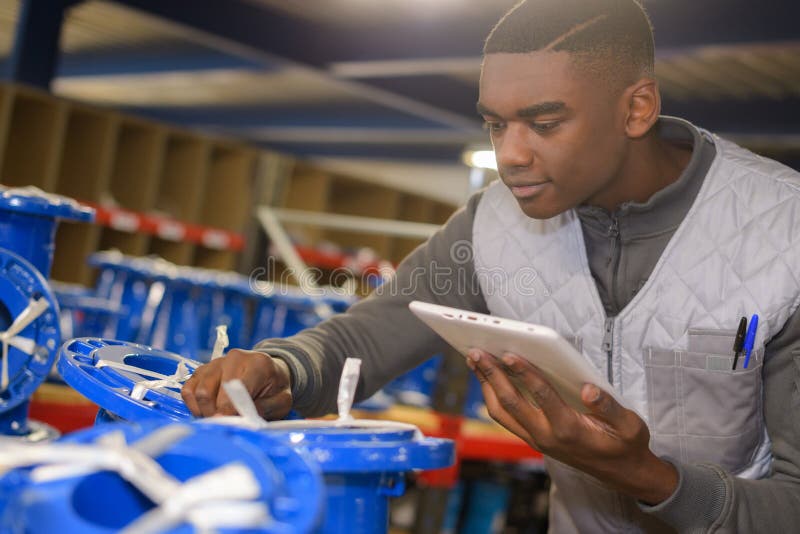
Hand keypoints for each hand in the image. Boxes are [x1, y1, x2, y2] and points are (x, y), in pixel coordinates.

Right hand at [181, 349, 292, 419]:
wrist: (269, 373)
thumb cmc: (275, 388)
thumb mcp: (282, 401)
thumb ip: (265, 409)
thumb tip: (242, 419)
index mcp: (256, 364)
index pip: (234, 388)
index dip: (228, 411)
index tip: (227, 425)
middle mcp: (233, 358)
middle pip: (208, 391)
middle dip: (214, 414)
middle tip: (224, 425)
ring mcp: (215, 363)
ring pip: (197, 392)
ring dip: (204, 412)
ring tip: (219, 418)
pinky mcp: (202, 371)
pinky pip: (188, 391)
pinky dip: (194, 406)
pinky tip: (208, 411)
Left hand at [468, 349, 677, 504]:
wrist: (622, 474)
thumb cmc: (625, 444)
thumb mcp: (630, 425)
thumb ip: (609, 406)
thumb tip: (589, 389)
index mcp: (569, 428)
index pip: (541, 395)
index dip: (524, 373)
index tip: (509, 353)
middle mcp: (546, 436)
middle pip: (510, 402)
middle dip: (492, 375)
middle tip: (476, 351)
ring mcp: (536, 439)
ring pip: (501, 412)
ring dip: (486, 385)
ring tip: (475, 360)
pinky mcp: (533, 439)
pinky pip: (505, 418)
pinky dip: (493, 396)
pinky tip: (489, 378)